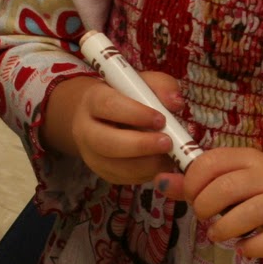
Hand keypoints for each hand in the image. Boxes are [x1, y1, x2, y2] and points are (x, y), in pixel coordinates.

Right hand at [48, 72, 186, 185]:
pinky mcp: (104, 173)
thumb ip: (160, 86)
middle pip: (108, 143)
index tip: (161, 119)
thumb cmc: (126, 97)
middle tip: (168, 143)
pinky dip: (149, 173)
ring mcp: (92, 156)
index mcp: (93, 100)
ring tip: (171, 156)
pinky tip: (163, 163)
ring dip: (149, 164)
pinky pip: (127, 179)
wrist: (100, 117)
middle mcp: (86, 130)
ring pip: (118, 167)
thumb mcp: (141, 84)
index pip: (110, 106)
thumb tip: (176, 103)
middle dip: (141, 145)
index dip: (136, 114)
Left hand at [168, 147, 262, 259]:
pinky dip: (249, 248)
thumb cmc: (260, 197)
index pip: (210, 162)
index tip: (191, 197)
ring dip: (223, 230)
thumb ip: (195, 184)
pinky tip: (245, 247)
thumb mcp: (230, 184)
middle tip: (204, 217)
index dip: (192, 183)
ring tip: (219, 234)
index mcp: (249, 158)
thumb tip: (161, 181)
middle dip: (204, 208)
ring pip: (246, 215)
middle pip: (225, 188)